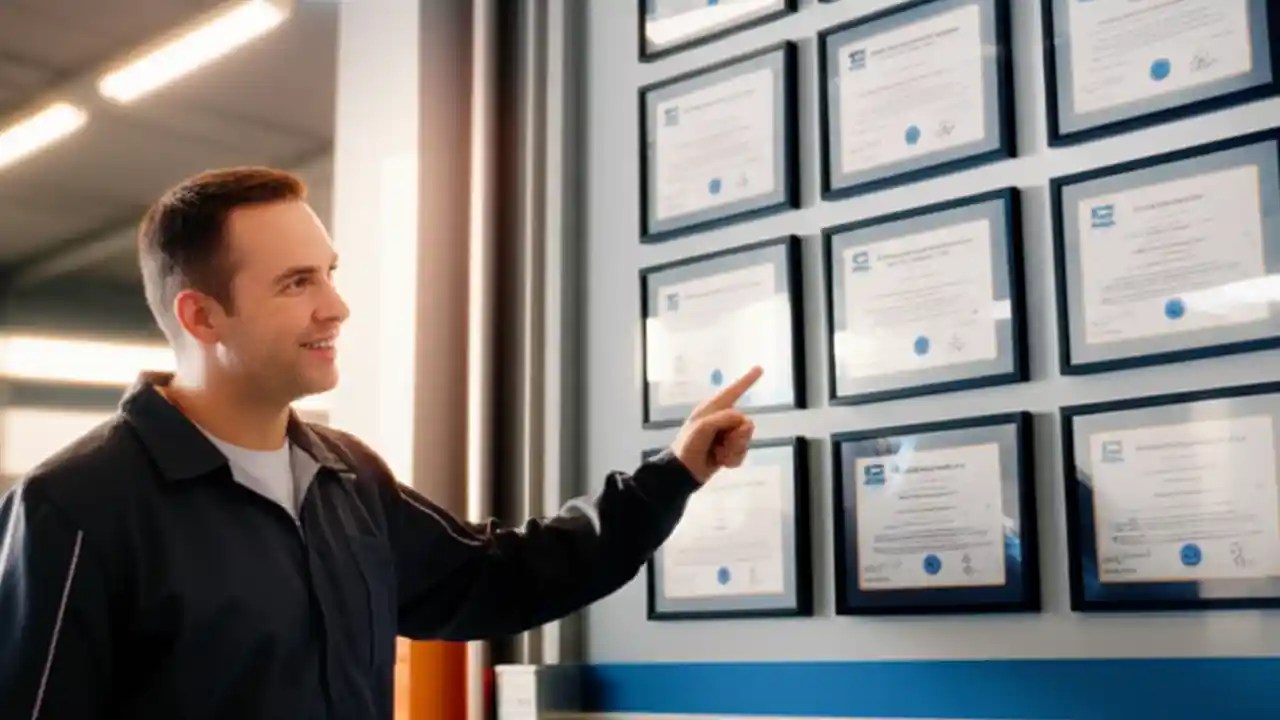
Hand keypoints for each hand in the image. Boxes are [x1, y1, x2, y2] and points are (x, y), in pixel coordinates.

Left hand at [669, 366, 761, 483]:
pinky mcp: (729, 450)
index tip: (759, 368)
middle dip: (737, 436)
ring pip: (746, 439)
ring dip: (734, 449)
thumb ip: (725, 418)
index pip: (734, 390)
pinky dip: (733, 459)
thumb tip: (743, 422)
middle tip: (721, 443)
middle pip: (746, 422)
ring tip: (718, 453)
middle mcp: (722, 419)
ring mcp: (727, 435)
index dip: (747, 380)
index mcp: (714, 408)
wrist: (683, 471)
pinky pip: (743, 452)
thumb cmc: (689, 444)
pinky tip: (721, 461)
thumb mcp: (704, 426)